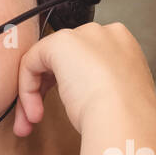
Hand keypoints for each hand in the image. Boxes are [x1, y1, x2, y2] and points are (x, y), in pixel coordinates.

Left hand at [13, 22, 155, 137]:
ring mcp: (83, 35)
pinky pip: (32, 61)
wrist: (125, 120)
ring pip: (46, 60)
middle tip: (39, 116)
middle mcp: (105, 34)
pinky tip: (35, 112)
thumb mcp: (117, 95)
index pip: (87, 58)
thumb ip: (102, 84)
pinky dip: (28, 88)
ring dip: (35, 92)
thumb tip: (82, 92)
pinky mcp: (61, 43)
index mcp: (124, 46)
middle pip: (65, 57)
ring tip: (35, 120)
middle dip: (48, 88)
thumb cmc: (126, 119)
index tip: (68, 107)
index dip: (71, 83)